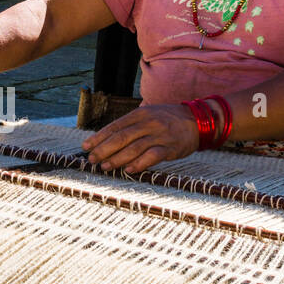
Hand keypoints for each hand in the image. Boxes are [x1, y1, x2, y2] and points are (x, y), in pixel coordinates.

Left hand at [81, 104, 198, 172]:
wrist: (198, 121)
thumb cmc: (167, 120)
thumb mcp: (148, 115)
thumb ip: (130, 126)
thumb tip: (106, 140)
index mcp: (140, 114)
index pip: (114, 126)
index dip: (99, 137)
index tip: (86, 147)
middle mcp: (148, 123)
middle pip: (121, 137)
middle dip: (103, 149)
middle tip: (92, 160)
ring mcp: (159, 135)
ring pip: (133, 148)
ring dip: (117, 158)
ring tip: (105, 166)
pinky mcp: (170, 148)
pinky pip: (152, 156)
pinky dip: (139, 163)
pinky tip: (128, 170)